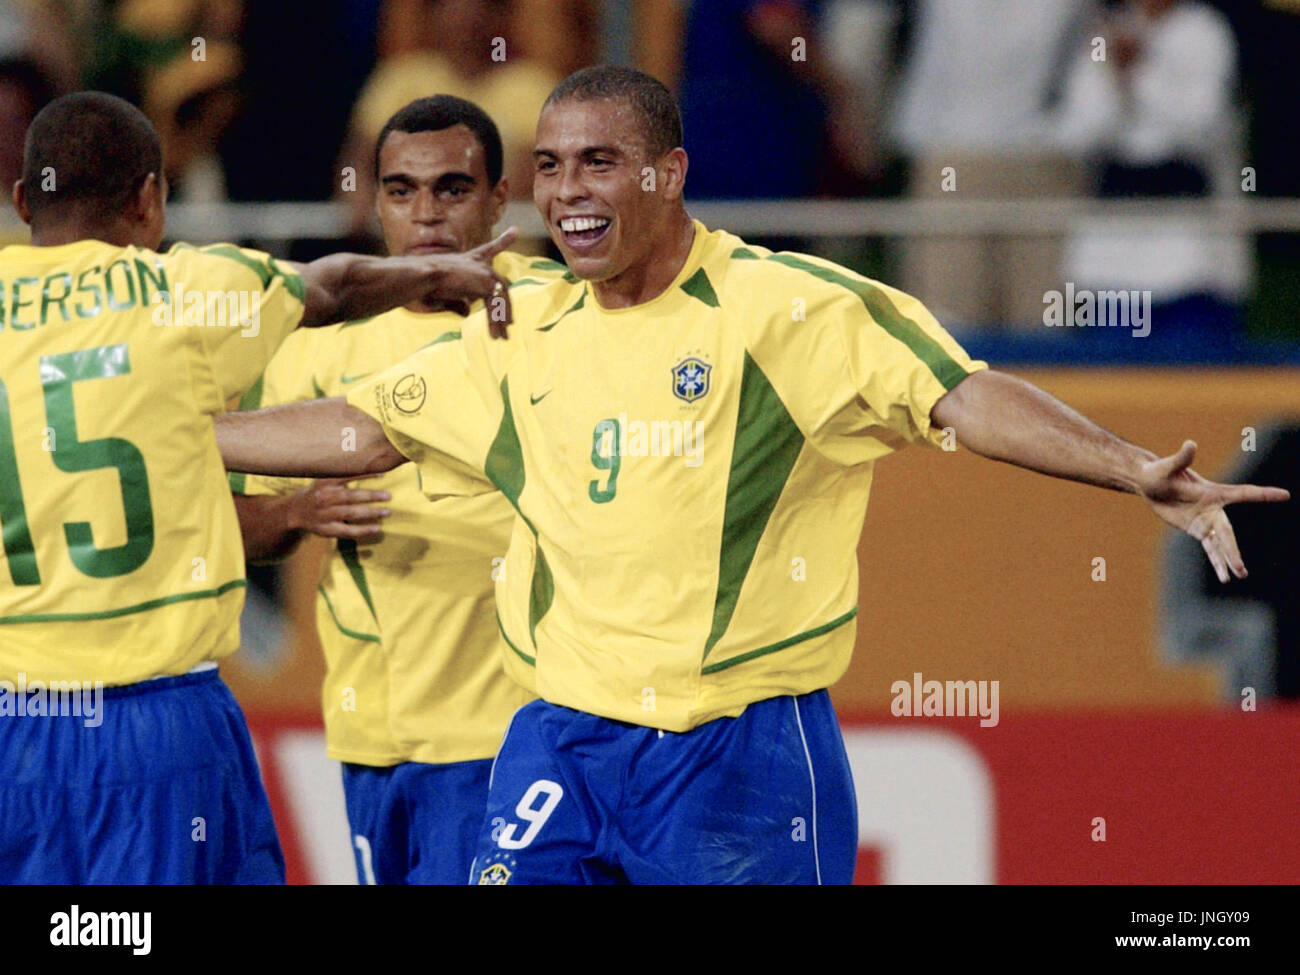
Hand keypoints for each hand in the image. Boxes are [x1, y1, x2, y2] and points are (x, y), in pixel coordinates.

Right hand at [285, 477, 391, 541]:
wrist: (294, 512)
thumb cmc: (318, 492)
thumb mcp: (325, 480)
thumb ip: (342, 474)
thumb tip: (370, 464)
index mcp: (324, 483)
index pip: (346, 476)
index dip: (364, 475)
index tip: (383, 474)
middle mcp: (323, 498)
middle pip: (349, 497)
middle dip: (370, 496)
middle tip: (388, 495)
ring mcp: (324, 515)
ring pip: (349, 513)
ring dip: (370, 513)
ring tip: (387, 512)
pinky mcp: (326, 529)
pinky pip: (347, 530)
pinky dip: (363, 530)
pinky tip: (377, 528)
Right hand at [422, 227, 517, 337]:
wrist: (420, 277)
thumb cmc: (424, 284)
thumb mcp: (443, 295)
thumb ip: (458, 302)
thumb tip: (466, 313)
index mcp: (469, 259)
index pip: (490, 248)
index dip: (503, 240)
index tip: (515, 231)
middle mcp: (479, 263)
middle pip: (501, 285)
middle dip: (506, 307)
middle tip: (510, 324)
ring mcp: (485, 272)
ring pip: (501, 299)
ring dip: (501, 320)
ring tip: (502, 338)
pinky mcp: (486, 284)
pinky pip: (496, 307)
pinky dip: (495, 323)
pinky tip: (494, 336)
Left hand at [1137, 440, 1289, 581]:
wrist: (1149, 484)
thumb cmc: (1158, 472)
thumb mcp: (1167, 466)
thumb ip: (1182, 458)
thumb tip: (1190, 443)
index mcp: (1213, 492)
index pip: (1243, 493)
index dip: (1263, 494)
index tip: (1285, 495)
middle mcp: (1213, 509)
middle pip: (1227, 533)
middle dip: (1233, 550)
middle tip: (1240, 567)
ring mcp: (1205, 521)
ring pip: (1220, 544)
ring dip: (1228, 559)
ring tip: (1237, 575)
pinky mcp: (1196, 529)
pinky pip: (1209, 548)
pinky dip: (1216, 561)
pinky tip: (1224, 576)